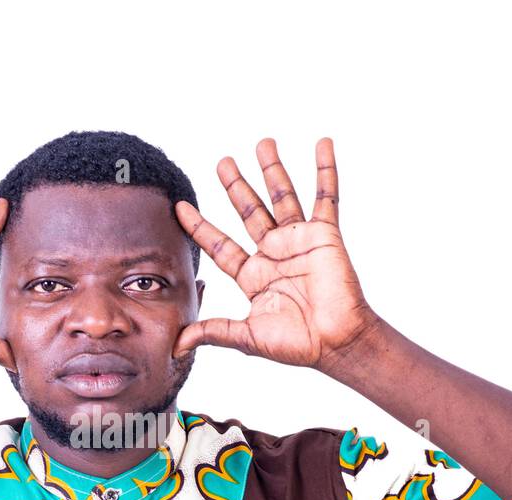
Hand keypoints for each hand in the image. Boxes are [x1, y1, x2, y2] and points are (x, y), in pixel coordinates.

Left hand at [172, 137, 382, 370]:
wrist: (336, 342)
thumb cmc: (296, 344)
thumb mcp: (246, 337)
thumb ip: (212, 332)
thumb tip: (176, 346)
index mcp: (253, 275)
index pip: (219, 244)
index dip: (199, 225)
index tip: (179, 206)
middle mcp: (273, 253)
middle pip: (249, 211)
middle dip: (235, 185)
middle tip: (222, 162)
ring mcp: (299, 241)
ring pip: (282, 196)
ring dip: (272, 169)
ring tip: (262, 143)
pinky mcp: (326, 235)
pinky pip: (326, 196)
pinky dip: (325, 169)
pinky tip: (322, 144)